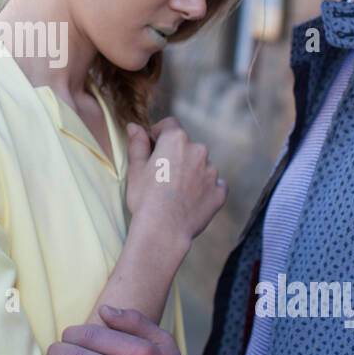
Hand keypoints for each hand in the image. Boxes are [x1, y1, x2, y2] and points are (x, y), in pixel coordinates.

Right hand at [124, 117, 226, 242]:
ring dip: (192, 172)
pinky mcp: (220, 191)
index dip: (159, 134)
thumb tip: (134, 127)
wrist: (163, 230)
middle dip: (177, 155)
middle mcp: (198, 150)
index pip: (170, 124)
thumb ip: (138, 144)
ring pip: (201, 166)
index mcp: (176, 140)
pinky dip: (206, 189)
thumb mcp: (136, 169)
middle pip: (187, 146)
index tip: (153, 147)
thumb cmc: (145, 197)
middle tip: (162, 175)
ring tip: (176, 193)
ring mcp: (212, 171)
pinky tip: (192, 201)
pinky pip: (215, 185)